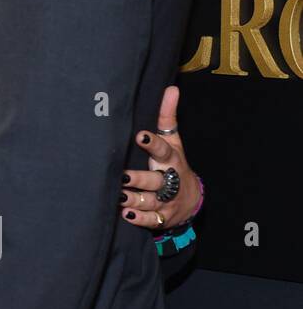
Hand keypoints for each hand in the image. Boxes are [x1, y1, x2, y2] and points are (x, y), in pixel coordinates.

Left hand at [121, 85, 201, 230]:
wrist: (190, 198)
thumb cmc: (173, 163)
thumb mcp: (174, 141)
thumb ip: (167, 116)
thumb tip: (171, 88)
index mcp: (171, 160)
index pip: (162, 150)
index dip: (152, 143)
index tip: (139, 135)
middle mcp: (169, 181)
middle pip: (156, 180)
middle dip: (140, 178)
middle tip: (123, 176)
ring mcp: (166, 201)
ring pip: (149, 201)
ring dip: (133, 199)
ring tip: (118, 196)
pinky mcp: (161, 217)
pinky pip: (150, 220)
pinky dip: (138, 218)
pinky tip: (125, 214)